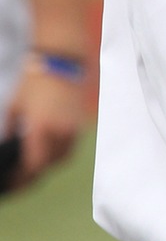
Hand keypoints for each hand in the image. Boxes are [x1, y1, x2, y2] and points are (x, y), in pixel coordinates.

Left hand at [4, 63, 84, 189]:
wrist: (62, 60)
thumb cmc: (34, 81)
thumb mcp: (14, 106)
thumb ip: (10, 129)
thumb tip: (8, 145)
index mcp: (41, 127)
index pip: (35, 163)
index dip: (23, 176)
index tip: (12, 180)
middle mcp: (61, 129)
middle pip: (51, 163)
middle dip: (37, 173)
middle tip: (21, 177)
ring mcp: (74, 125)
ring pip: (64, 156)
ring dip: (50, 164)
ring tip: (35, 166)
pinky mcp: (81, 121)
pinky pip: (72, 144)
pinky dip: (60, 151)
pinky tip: (48, 150)